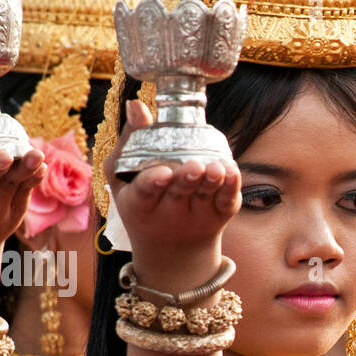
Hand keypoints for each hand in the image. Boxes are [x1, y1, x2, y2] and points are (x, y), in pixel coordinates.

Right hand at [107, 99, 240, 279]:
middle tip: (195, 166)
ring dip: (213, 181)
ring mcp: (196, 216)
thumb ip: (130, 140)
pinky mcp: (218, 217)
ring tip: (217, 167)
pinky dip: (231, 188)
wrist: (171, 251)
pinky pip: (226, 202)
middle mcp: (168, 213)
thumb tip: (136, 105)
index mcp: (139, 203)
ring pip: (206, 197)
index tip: (163, 172)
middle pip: (179, 194)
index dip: (153, 182)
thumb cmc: (143, 200)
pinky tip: (232, 171)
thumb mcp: (124, 177)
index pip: (145, 192)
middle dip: (188, 179)